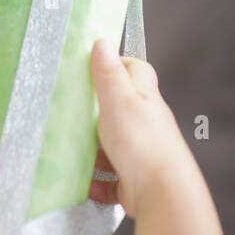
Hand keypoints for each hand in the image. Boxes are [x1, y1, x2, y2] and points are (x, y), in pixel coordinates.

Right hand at [89, 39, 200, 217]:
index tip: (91, 68)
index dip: (116, 65)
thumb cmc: (142, 143)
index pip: (136, 71)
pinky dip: (96, 182)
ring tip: (72, 148)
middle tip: (73, 112)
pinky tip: (84, 182)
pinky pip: (111, 180)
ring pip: (113, 146)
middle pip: (121, 109)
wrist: (161, 194)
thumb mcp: (118, 99)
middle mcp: (146, 124)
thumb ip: (108, 72)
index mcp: (144, 99)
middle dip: (97, 112)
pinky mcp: (133, 181)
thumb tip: (102, 41)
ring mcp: (141, 153)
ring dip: (93, 150)